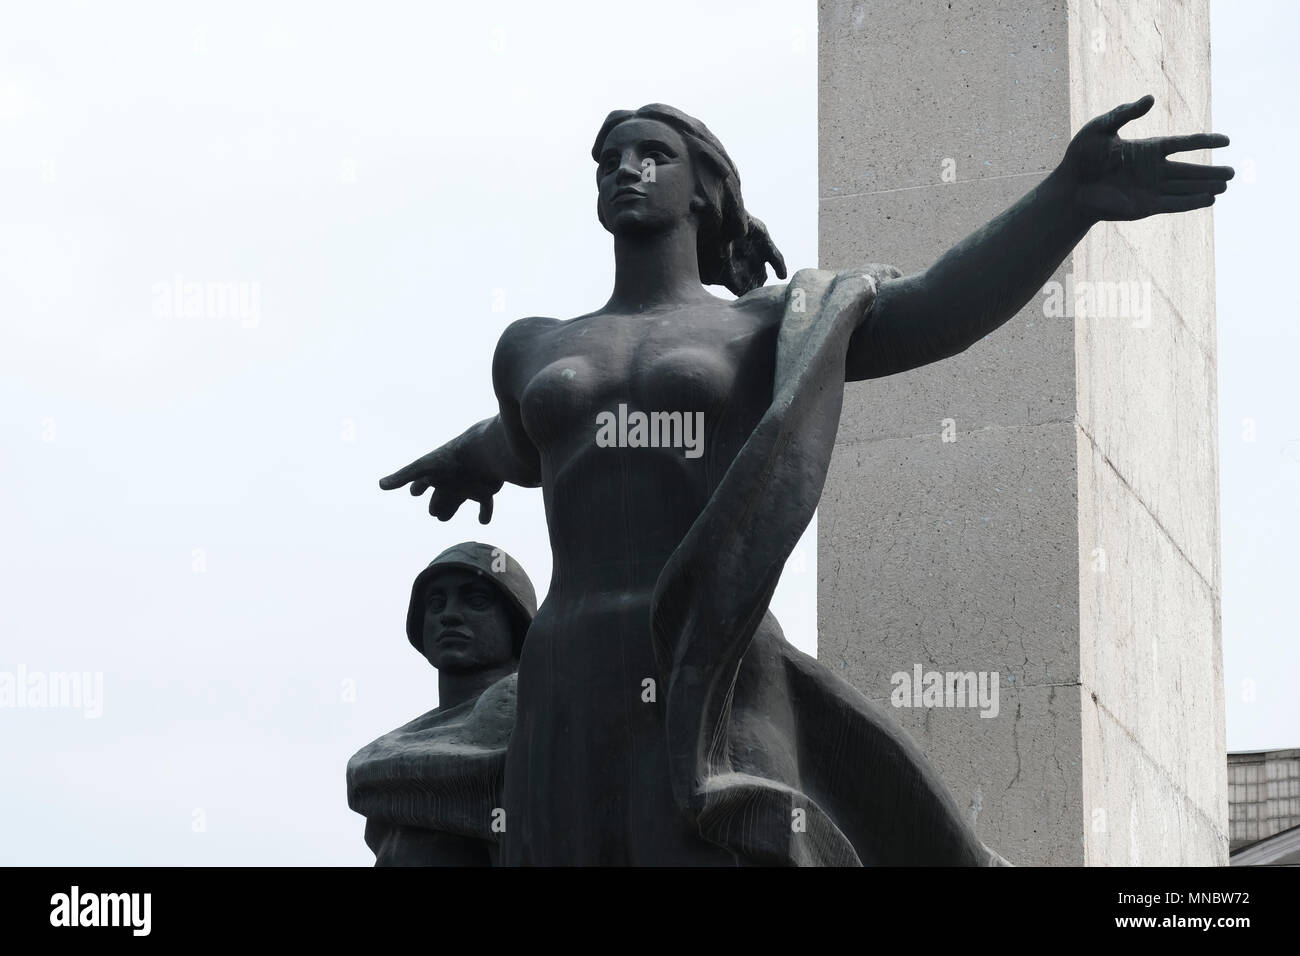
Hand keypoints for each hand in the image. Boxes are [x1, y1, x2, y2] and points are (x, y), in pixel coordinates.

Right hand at [379, 442, 501, 523]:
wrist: (484, 453)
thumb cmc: (451, 459)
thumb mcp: (423, 468)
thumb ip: (403, 477)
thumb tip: (380, 484)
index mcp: (436, 473)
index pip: (423, 482)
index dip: (418, 487)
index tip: (414, 492)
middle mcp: (452, 479)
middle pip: (441, 495)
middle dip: (436, 503)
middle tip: (433, 512)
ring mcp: (468, 485)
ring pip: (457, 500)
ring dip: (450, 508)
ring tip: (443, 517)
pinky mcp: (484, 491)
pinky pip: (485, 505)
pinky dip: (484, 514)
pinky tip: (484, 522)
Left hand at [1063, 94, 1232, 221]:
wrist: (1068, 187)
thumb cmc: (1081, 156)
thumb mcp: (1101, 128)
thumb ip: (1126, 113)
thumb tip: (1151, 99)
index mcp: (1146, 149)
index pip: (1182, 144)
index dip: (1204, 142)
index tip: (1226, 140)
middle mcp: (1152, 170)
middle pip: (1188, 170)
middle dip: (1210, 172)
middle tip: (1233, 172)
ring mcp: (1149, 189)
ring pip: (1184, 188)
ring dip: (1205, 187)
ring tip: (1226, 186)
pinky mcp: (1144, 207)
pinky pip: (1173, 204)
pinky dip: (1191, 203)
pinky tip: (1209, 200)